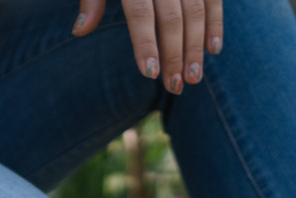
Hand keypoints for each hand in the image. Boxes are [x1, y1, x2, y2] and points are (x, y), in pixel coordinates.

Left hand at [73, 0, 222, 94]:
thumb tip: (80, 31)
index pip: (140, 13)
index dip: (145, 43)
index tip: (149, 73)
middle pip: (171, 18)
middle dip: (175, 55)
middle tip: (175, 88)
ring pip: (196, 11)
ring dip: (196, 47)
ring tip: (193, 78)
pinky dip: (215, 23)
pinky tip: (213, 50)